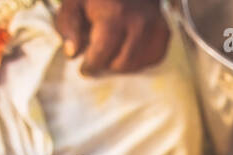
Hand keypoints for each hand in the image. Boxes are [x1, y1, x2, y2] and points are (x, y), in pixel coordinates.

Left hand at [55, 0, 170, 75]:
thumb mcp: (74, 1)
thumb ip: (68, 25)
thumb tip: (72, 53)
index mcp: (114, 14)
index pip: (102, 54)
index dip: (91, 65)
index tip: (85, 68)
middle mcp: (138, 23)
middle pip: (120, 64)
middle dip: (107, 64)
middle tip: (99, 56)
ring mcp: (154, 27)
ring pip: (136, 65)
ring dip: (122, 63)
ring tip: (113, 50)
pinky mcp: (164, 32)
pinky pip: (152, 59)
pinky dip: (139, 59)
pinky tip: (129, 47)